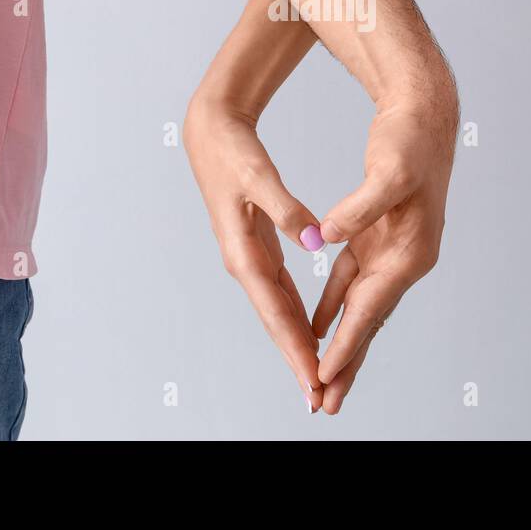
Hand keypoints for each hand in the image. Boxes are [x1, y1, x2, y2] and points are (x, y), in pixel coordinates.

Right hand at [183, 95, 324, 412]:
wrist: (211, 131)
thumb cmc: (232, 151)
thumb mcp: (260, 175)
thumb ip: (287, 208)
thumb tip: (312, 241)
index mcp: (243, 252)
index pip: (275, 310)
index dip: (295, 347)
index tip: (313, 377)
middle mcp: (244, 262)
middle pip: (275, 320)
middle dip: (296, 359)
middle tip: (318, 397)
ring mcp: (249, 257)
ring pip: (277, 309)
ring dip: (296, 343)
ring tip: (316, 376)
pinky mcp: (256, 247)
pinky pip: (279, 291)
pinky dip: (294, 315)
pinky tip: (309, 332)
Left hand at [311, 93, 454, 412]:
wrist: (426, 114)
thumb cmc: (411, 140)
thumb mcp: (388, 170)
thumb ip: (359, 206)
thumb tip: (329, 234)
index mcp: (411, 251)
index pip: (370, 309)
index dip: (345, 344)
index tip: (323, 377)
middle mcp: (405, 259)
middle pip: (368, 322)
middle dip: (345, 364)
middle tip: (323, 405)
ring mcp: (391, 251)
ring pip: (359, 308)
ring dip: (340, 343)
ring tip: (322, 382)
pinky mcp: (376, 238)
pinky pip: (350, 282)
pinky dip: (334, 306)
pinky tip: (318, 327)